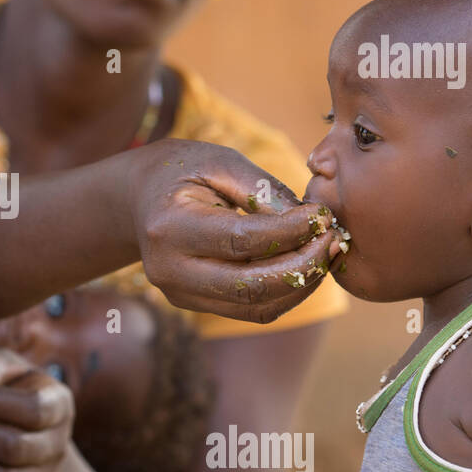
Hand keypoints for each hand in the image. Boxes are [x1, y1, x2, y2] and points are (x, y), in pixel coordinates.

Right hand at [130, 140, 344, 323]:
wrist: (137, 199)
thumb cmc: (182, 172)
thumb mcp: (217, 161)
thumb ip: (261, 189)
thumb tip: (310, 221)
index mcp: (169, 226)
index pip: (241, 240)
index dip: (290, 232)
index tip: (323, 215)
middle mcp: (169, 269)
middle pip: (251, 286)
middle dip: (304, 267)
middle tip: (334, 239)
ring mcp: (179, 293)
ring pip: (257, 307)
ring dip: (302, 285)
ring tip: (325, 253)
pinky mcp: (193, 304)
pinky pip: (251, 310)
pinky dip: (286, 293)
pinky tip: (304, 266)